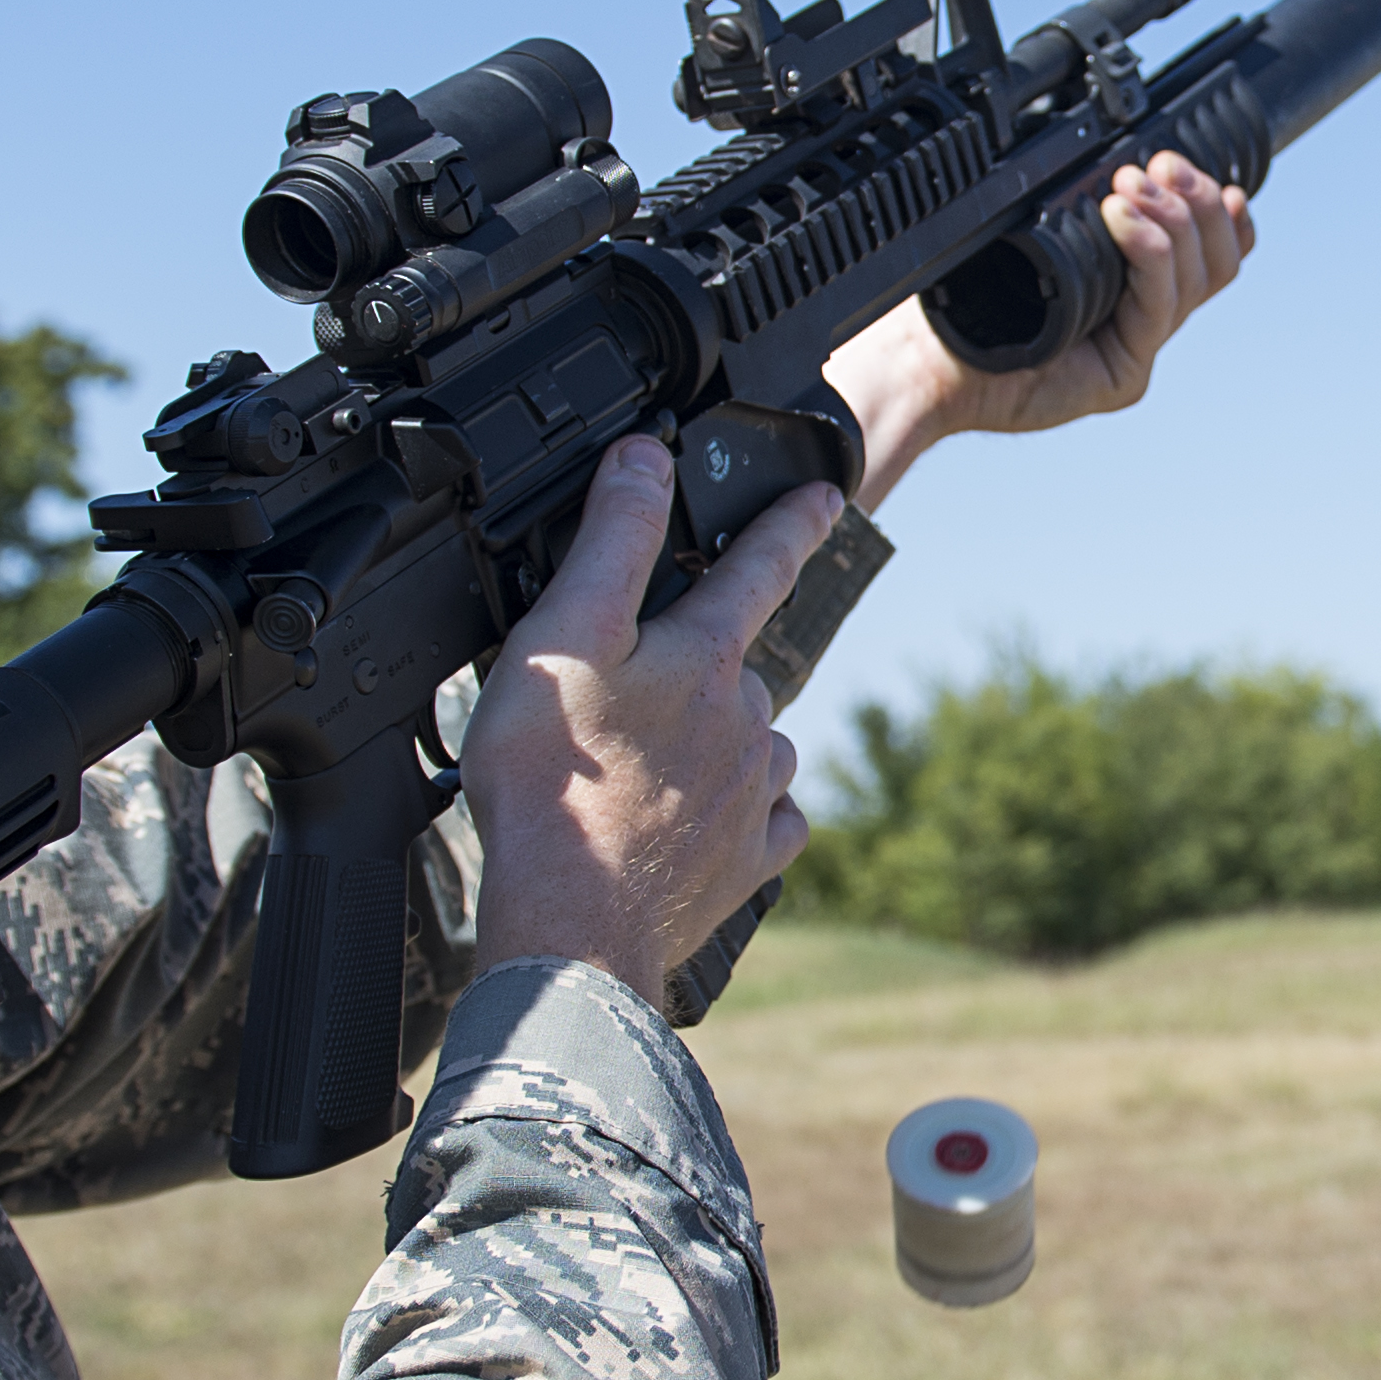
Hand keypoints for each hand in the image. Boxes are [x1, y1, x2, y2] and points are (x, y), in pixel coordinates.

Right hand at [460, 437, 845, 1003]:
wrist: (571, 920)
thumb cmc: (554, 783)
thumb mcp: (564, 633)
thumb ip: (611, 540)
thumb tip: (645, 459)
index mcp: (706, 657)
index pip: (761, 564)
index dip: (791, 522)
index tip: (826, 497)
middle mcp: (748, 719)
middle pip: (733, 667)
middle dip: (693, 667)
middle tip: (622, 697)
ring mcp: (753, 795)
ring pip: (750, 743)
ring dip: (711, 741)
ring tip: (641, 765)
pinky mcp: (747, 862)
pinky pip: (760, 822)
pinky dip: (735, 813)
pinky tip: (689, 822)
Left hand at [825, 146, 1258, 508]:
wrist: (922, 361)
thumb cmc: (957, 296)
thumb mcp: (1023, 230)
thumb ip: (1076, 202)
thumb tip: (1120, 148)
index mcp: (1127, 284)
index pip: (1206, 248)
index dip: (1217, 207)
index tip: (1181, 162)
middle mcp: (1139, 318)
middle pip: (1217, 258)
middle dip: (1196, 199)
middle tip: (1155, 166)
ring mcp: (1135, 348)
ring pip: (1199, 279)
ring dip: (1174, 219)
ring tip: (1130, 186)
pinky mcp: (1122, 376)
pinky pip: (1159, 308)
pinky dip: (1150, 254)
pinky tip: (1123, 219)